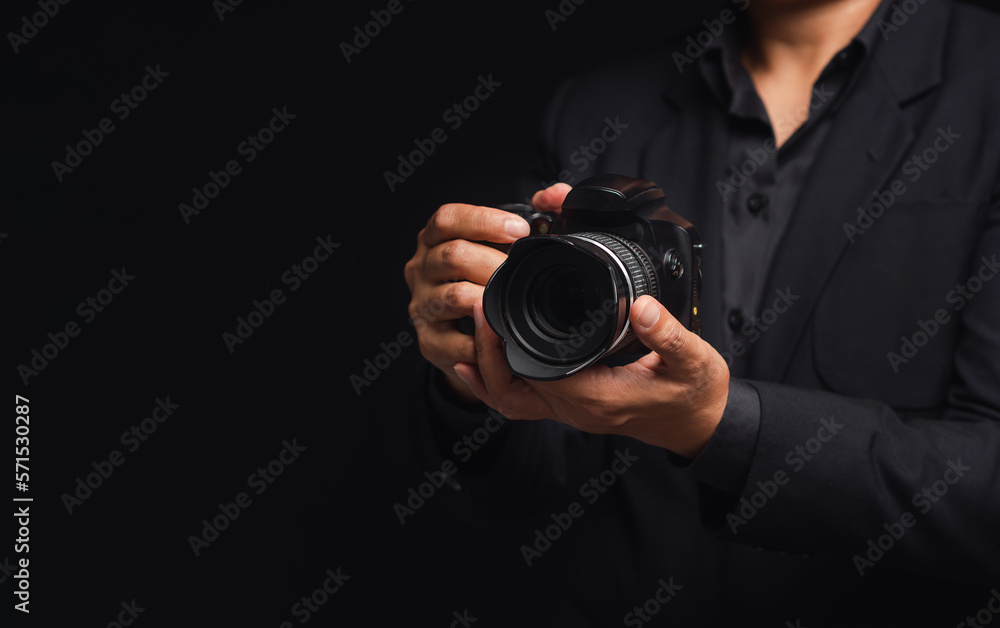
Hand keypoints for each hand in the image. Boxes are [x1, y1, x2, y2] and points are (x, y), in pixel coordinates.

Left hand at [453, 295, 730, 457]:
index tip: (493, 306)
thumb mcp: (693, 361)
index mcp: (598, 397)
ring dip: (485, 368)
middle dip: (485, 351)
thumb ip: (668, 334)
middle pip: (509, 390)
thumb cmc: (695, 393)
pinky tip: (479, 361)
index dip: (504, 344)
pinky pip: (521, 402)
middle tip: (478, 307)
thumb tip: (641, 306)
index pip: (532, 374)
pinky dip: (495, 383)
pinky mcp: (571, 407)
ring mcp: (571, 412)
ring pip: (508, 400)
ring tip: (475, 325)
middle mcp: (576, 410)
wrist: (699, 423)